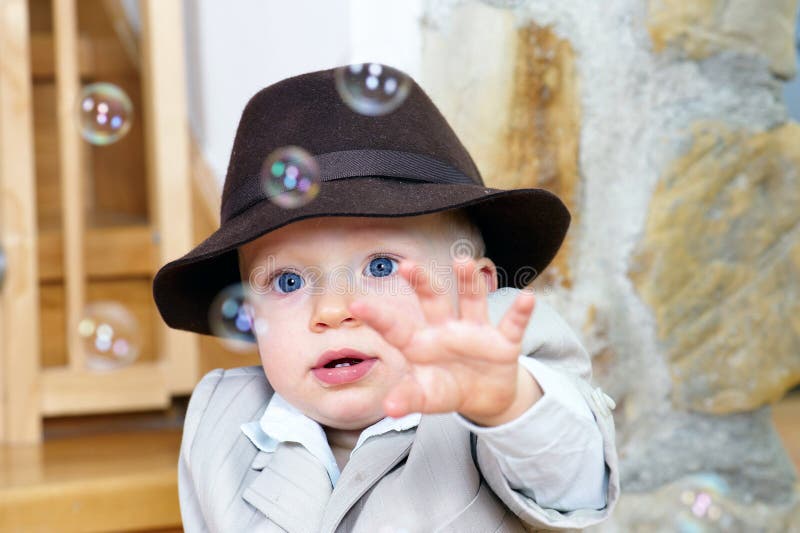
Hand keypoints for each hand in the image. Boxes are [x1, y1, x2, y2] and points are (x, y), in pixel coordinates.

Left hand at [348, 256, 542, 425]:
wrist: (484, 397)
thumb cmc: (446, 389)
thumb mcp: (427, 396)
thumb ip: (409, 398)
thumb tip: (389, 409)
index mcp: (420, 343)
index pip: (396, 327)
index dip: (378, 316)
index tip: (357, 304)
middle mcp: (445, 329)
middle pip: (432, 300)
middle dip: (421, 282)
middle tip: (407, 265)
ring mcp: (475, 332)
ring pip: (471, 300)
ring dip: (468, 281)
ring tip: (464, 262)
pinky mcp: (503, 342)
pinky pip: (512, 325)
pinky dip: (520, 313)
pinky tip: (527, 299)